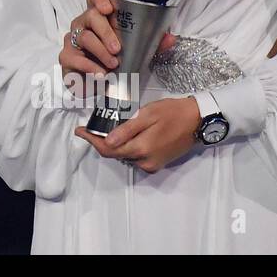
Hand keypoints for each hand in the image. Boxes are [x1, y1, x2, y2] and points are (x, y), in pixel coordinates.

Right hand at [59, 0, 176, 97]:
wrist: (102, 84)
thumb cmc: (118, 60)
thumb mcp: (139, 51)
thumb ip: (153, 43)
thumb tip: (171, 38)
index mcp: (100, 15)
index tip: (108, 8)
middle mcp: (84, 22)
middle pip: (90, 16)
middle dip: (106, 32)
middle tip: (118, 49)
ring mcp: (73, 38)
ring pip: (84, 37)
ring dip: (100, 52)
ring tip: (113, 65)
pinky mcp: (67, 57)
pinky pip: (73, 58)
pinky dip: (88, 67)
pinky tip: (100, 75)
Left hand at [73, 96, 200, 172]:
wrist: (198, 120)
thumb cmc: (171, 113)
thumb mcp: (147, 116)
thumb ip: (126, 130)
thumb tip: (106, 142)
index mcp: (140, 149)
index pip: (108, 150)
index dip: (92, 141)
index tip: (79, 131)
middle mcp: (145, 162)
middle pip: (115, 154)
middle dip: (101, 142)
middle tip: (90, 128)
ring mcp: (152, 164)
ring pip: (125, 156)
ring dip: (114, 145)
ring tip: (105, 130)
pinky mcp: (158, 162)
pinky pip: (136, 157)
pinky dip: (127, 148)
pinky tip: (124, 136)